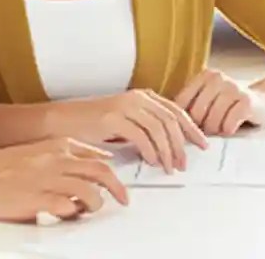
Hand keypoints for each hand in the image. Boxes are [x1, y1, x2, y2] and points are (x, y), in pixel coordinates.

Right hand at [0, 138, 129, 222]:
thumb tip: (99, 162)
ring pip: (89, 191)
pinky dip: (73, 214)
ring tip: (87, 209)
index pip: (98, 158)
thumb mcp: (41, 150)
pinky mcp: (35, 199)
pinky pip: (66, 208)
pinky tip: (66, 214)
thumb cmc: (3, 166)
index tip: (121, 187)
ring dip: (94, 204)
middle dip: (117, 189)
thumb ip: (68, 155)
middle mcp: (56, 160)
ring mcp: (46, 179)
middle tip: (123, 200)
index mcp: (59, 146)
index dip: (115, 175)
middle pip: (101, 173)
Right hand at [47, 89, 208, 172]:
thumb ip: (145, 128)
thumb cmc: (93, 125)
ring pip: (158, 127)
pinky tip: (152, 161)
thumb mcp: (125, 123)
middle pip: (171, 119)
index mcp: (143, 97)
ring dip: (167, 150)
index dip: (191, 128)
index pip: (176, 111)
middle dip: (182, 143)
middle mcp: (137, 98)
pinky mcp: (113, 117)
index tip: (202, 144)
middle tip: (184, 162)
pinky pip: (140, 134)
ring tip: (169, 167)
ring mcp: (125, 106)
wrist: (62, 120)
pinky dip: (150, 149)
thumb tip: (169, 146)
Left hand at [174, 69, 264, 135]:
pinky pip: (228, 125)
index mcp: (203, 76)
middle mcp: (217, 78)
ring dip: (216, 131)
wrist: (263, 100)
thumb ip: (189, 106)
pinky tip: (231, 127)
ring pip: (212, 121)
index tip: (187, 131)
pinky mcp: (246, 101)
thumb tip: (167, 125)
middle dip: (200, 129)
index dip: (183, 122)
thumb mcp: (208, 99)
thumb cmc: (229, 105)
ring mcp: (233, 87)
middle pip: (196, 114)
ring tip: (220, 128)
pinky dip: (228, 131)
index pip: (181, 104)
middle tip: (208, 131)